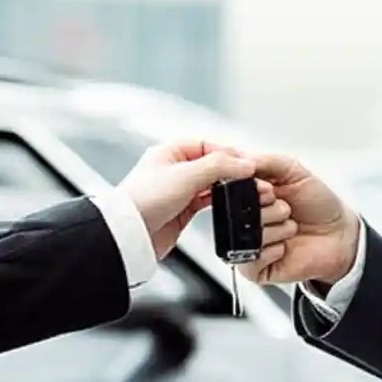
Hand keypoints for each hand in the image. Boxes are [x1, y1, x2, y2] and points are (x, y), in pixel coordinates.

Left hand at [119, 141, 284, 256]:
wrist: (129, 236)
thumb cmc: (143, 201)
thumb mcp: (185, 176)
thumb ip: (219, 166)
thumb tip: (245, 163)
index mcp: (170, 152)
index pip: (209, 144)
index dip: (230, 152)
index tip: (250, 162)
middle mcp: (174, 169)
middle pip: (213, 163)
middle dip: (234, 170)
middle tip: (253, 177)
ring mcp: (179, 190)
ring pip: (212, 182)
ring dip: (230, 186)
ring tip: (249, 191)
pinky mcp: (182, 210)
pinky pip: (208, 200)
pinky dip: (222, 200)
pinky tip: (232, 203)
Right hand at [238, 152, 360, 286]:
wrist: (339, 234)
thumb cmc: (318, 205)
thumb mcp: (294, 171)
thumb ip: (266, 161)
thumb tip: (240, 160)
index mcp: (249, 195)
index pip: (230, 189)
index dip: (253, 189)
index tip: (270, 189)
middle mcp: (245, 219)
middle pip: (237, 213)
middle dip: (269, 209)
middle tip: (286, 209)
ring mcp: (248, 243)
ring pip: (247, 236)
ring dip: (277, 230)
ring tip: (289, 227)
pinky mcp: (255, 268)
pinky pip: (251, 260)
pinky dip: (274, 251)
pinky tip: (285, 246)